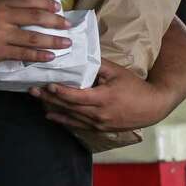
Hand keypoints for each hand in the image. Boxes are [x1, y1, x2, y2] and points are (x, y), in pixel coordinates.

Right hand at [0, 0, 71, 69]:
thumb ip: (4, 9)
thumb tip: (29, 12)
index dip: (46, 2)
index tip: (58, 8)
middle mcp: (1, 15)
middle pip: (35, 16)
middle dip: (55, 22)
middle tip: (68, 26)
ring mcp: (0, 34)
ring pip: (33, 37)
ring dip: (53, 41)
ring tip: (66, 43)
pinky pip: (24, 54)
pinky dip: (39, 56)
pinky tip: (50, 56)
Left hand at [29, 60, 162, 131]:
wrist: (152, 107)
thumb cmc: (135, 86)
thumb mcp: (118, 71)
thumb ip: (98, 65)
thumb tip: (80, 56)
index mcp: (103, 99)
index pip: (75, 96)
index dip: (59, 91)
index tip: (47, 84)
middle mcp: (98, 114)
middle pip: (68, 107)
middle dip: (49, 99)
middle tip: (33, 91)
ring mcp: (98, 124)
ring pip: (70, 117)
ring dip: (53, 109)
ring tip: (38, 101)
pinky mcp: (100, 129)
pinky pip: (77, 125)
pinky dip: (63, 120)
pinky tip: (52, 116)